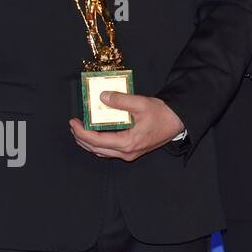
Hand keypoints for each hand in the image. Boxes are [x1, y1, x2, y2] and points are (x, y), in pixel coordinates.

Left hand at [69, 94, 184, 161]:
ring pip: (101, 152)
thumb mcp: (142, 103)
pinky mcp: (132, 151)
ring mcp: (129, 154)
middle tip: (74, 125)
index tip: (73, 122)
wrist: (178, 122)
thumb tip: (102, 97)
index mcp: (127, 142)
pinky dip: (99, 144)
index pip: (96, 141)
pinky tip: (97, 135)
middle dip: (81, 137)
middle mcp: (126, 152)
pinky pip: (109, 151)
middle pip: (95, 149)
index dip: (82, 132)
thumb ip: (121, 100)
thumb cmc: (162, 114)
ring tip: (82, 130)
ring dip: (88, 142)